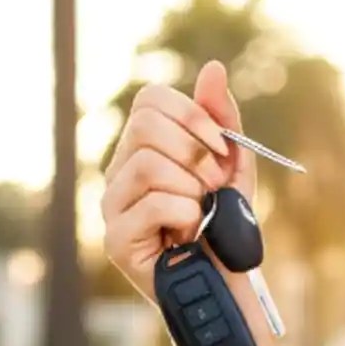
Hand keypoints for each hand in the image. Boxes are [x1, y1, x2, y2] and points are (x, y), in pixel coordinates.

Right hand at [100, 60, 257, 303]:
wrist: (229, 277)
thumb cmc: (226, 220)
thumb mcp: (232, 163)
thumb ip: (220, 117)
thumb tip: (213, 68)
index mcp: (143, 148)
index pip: (149, 100)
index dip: (192, 115)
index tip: (223, 146)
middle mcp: (119, 171)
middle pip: (144, 126)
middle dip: (195, 151)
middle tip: (214, 183)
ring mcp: (112, 205)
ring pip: (147, 164)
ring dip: (191, 187)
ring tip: (202, 211)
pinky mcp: (116, 239)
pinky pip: (153, 203)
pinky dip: (187, 214)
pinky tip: (191, 231)